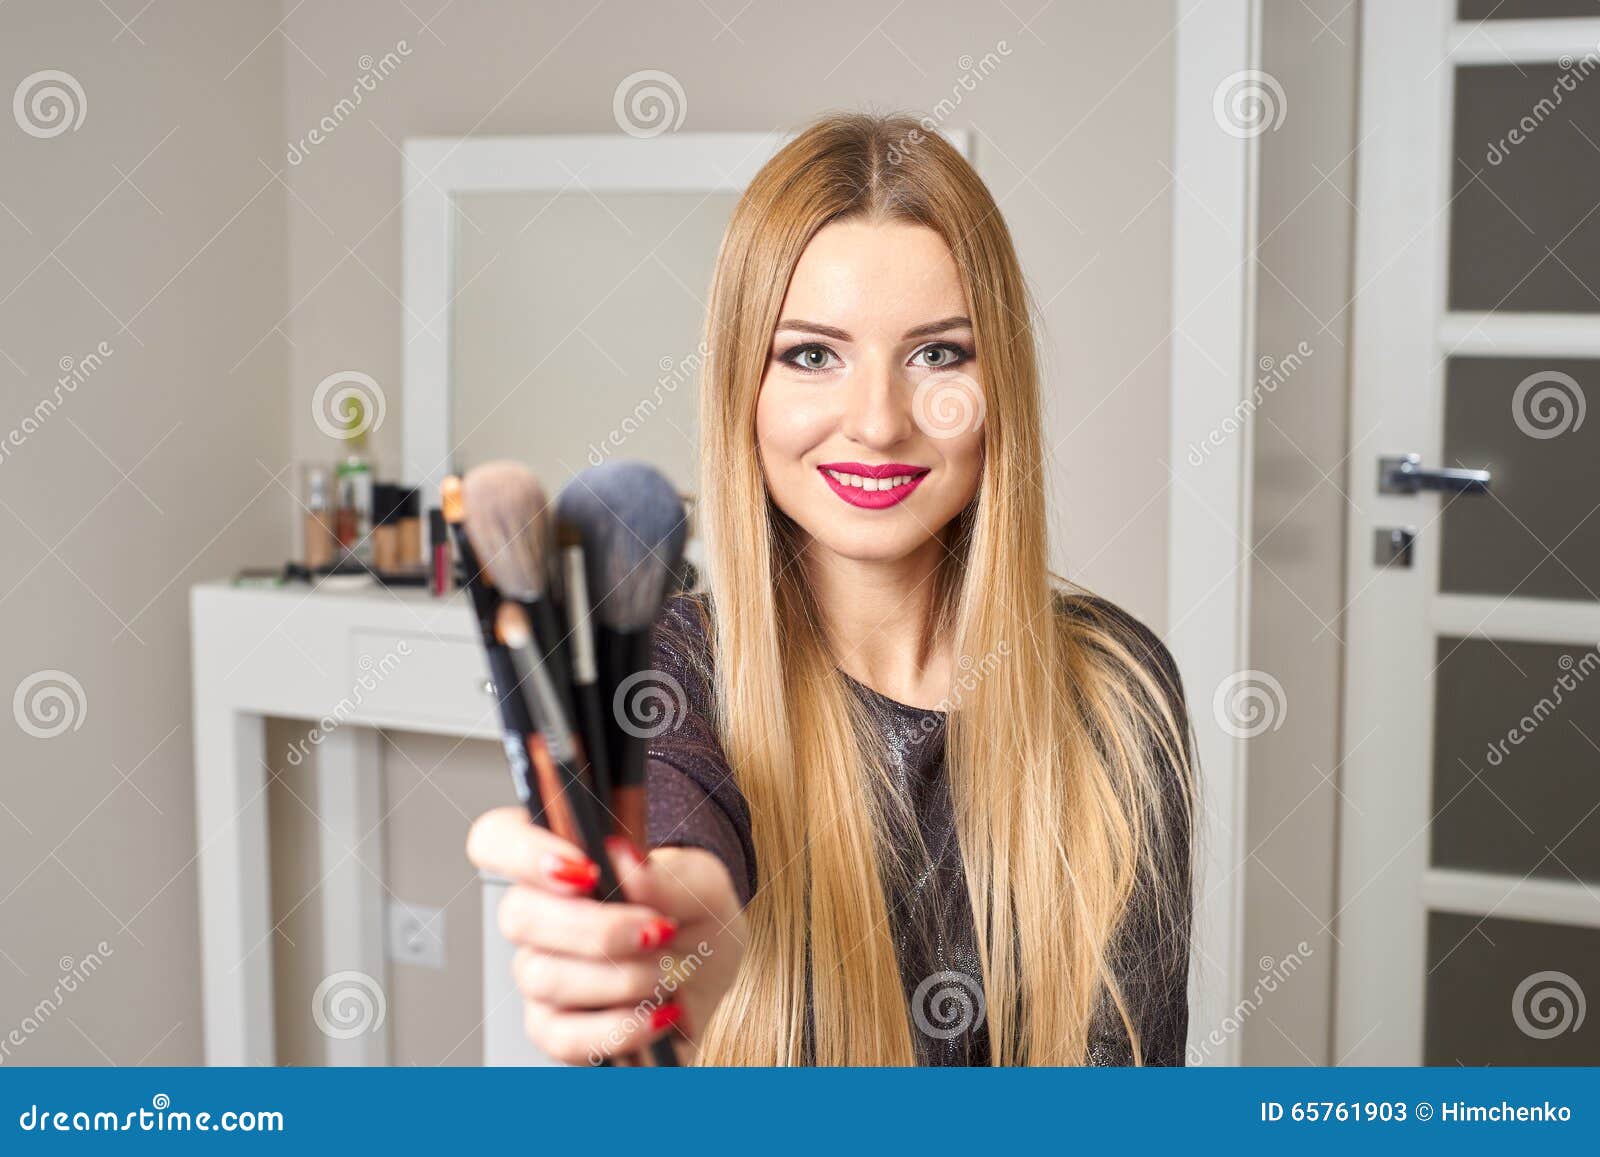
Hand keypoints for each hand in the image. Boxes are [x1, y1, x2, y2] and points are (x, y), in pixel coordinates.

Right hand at [466, 806, 744, 1065]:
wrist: (712, 978)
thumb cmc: (694, 918)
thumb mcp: (704, 885)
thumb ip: (670, 874)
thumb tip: (623, 860)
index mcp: (561, 860)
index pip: (497, 839)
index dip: (522, 851)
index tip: (583, 868)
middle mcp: (539, 914)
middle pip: (517, 915)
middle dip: (596, 929)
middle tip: (656, 932)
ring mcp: (540, 973)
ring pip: (543, 977)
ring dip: (620, 978)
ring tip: (666, 973)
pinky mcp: (554, 1029)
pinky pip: (562, 1037)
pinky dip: (620, 1028)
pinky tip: (659, 1014)